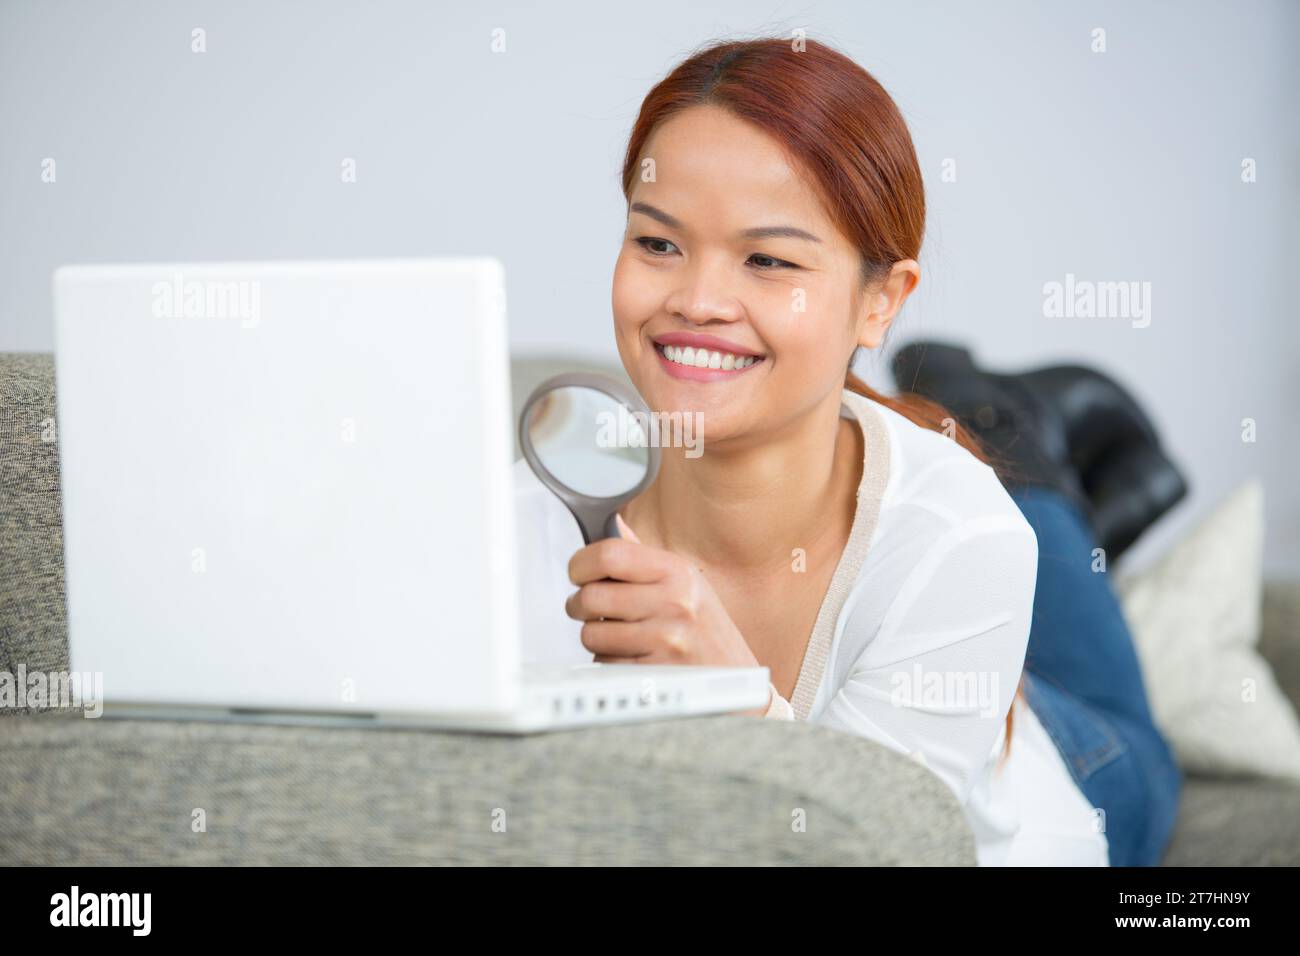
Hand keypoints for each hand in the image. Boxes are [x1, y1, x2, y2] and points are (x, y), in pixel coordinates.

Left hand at [565, 513, 766, 714]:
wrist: (735, 681)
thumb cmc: (706, 632)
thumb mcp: (685, 585)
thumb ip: (643, 557)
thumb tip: (612, 522)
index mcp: (678, 573)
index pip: (609, 554)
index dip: (581, 564)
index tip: (579, 572)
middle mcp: (674, 603)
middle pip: (591, 596)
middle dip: (580, 605)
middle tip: (591, 609)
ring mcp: (666, 641)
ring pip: (591, 634)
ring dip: (596, 638)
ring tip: (619, 635)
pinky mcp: (654, 674)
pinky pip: (603, 664)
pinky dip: (608, 663)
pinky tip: (632, 658)